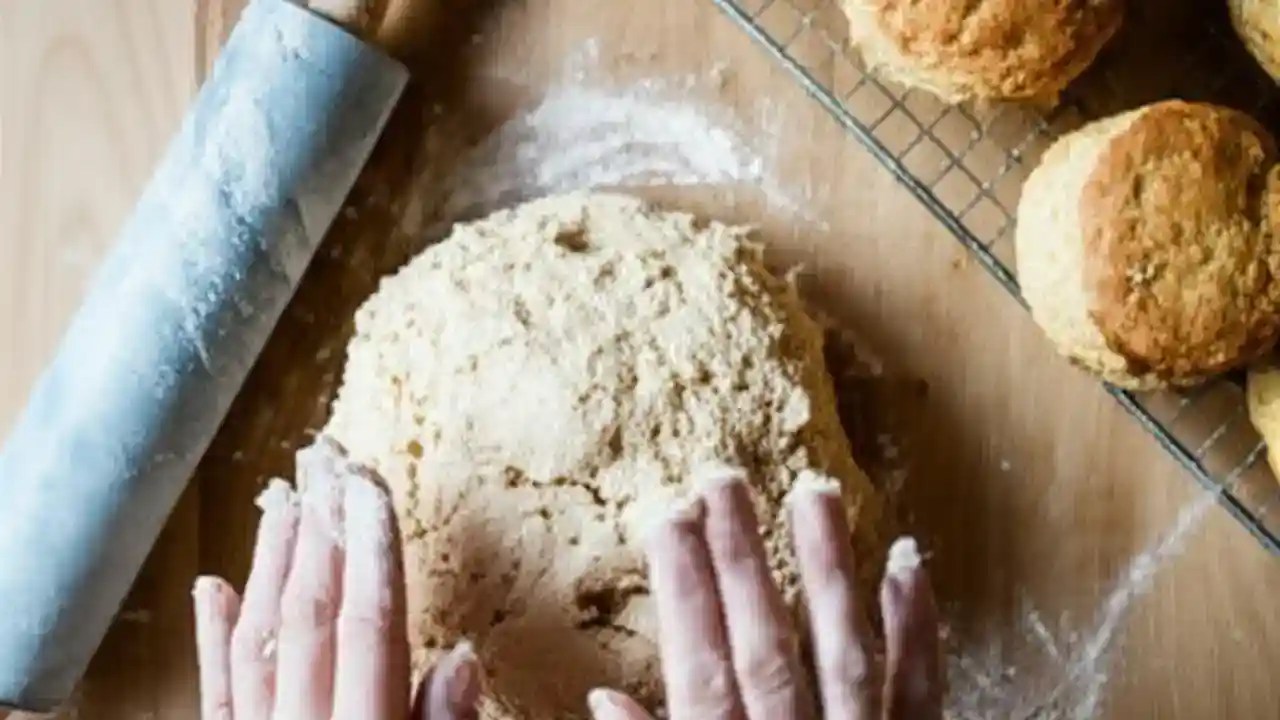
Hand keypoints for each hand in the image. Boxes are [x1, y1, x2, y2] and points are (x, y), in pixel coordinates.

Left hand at [192, 437, 479, 719]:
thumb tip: (462, 658)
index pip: (369, 626)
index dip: (372, 553)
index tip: (370, 486)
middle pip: (311, 616)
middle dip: (323, 532)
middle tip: (327, 464)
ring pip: (261, 638)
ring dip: (272, 563)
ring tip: (284, 500)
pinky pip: (216, 691)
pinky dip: (214, 637)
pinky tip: (213, 587)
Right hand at [586, 470, 943, 719]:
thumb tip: (602, 698)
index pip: (699, 664)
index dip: (682, 587)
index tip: (668, 516)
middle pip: (763, 641)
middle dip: (740, 556)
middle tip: (722, 480)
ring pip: (840, 649)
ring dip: (826, 567)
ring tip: (812, 491)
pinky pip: (919, 689)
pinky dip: (916, 626)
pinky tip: (907, 560)